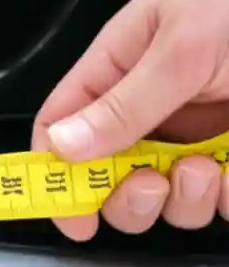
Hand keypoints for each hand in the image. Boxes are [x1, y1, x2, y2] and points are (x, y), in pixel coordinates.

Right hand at [32, 0, 228, 240]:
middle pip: (110, 180)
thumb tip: (62, 146)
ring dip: (184, 200)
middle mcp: (151, 108)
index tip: (72, 219)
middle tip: (149, 185)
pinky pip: (221, 197)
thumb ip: (123, 105)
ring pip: (168, 198)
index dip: (55, 178)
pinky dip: (226, 198)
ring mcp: (197, 132)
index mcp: (117, 72)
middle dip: (128, 199)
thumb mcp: (180, 47)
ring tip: (206, 169)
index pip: (61, 131)